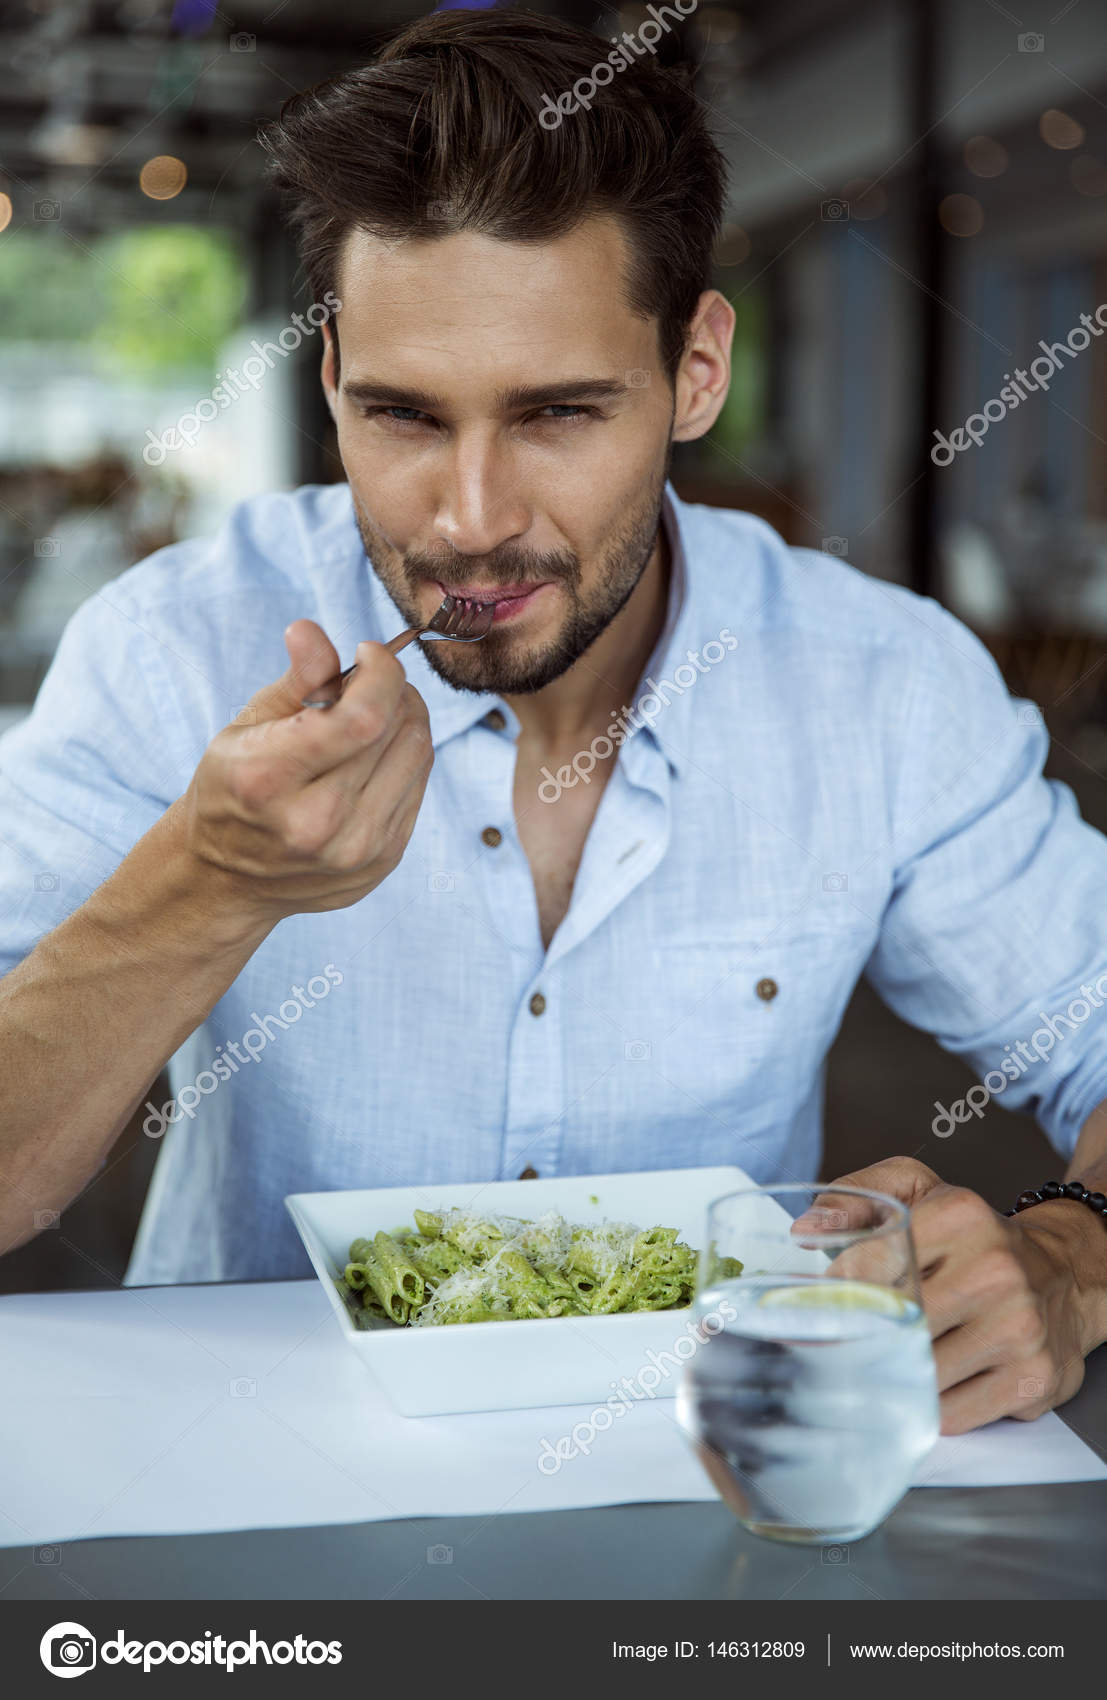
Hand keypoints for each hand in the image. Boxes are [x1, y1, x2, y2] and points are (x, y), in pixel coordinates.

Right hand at [178, 619, 433, 921]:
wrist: (227, 878)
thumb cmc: (235, 788)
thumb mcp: (247, 727)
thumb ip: (294, 680)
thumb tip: (310, 630)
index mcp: (270, 779)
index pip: (364, 716)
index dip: (382, 671)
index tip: (369, 654)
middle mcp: (317, 823)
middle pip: (397, 730)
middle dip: (392, 688)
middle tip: (366, 682)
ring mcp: (356, 850)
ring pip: (417, 754)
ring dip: (405, 718)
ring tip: (372, 714)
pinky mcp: (384, 861)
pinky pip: (419, 785)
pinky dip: (404, 756)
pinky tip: (374, 754)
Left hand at [809, 1156, 1094, 1433]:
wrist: (1064, 1274)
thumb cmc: (976, 1238)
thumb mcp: (918, 1191)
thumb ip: (856, 1197)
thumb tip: (806, 1230)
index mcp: (959, 1216)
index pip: (870, 1265)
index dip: (839, 1293)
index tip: (827, 1306)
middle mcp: (995, 1270)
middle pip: (895, 1327)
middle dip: (860, 1341)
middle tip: (843, 1345)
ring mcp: (1019, 1327)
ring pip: (921, 1377)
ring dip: (897, 1377)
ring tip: (892, 1361)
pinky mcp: (1034, 1378)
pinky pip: (954, 1415)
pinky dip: (932, 1406)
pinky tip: (934, 1381)